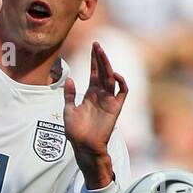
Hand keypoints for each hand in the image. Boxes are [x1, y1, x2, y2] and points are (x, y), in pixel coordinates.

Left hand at [63, 41, 126, 173]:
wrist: (83, 147)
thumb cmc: (75, 132)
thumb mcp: (68, 110)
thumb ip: (68, 95)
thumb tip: (69, 79)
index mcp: (90, 94)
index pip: (94, 72)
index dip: (94, 60)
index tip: (93, 46)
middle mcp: (100, 95)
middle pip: (103, 71)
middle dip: (100, 58)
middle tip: (97, 45)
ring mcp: (109, 100)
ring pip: (111, 78)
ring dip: (108, 65)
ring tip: (101, 53)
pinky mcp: (115, 108)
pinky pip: (123, 92)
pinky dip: (122, 82)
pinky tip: (115, 74)